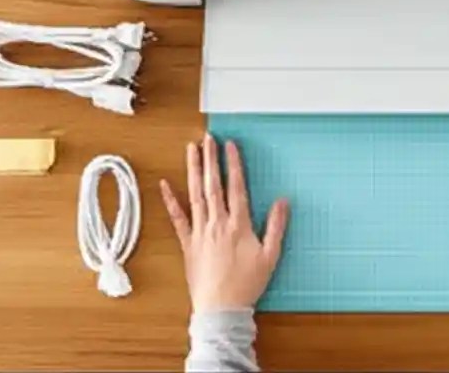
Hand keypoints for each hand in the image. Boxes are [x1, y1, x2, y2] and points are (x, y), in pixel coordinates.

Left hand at [160, 135, 289, 311]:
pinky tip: (165, 185)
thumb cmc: (247, 284)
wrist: (221, 308)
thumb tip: (283, 201)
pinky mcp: (188, 244)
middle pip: (213, 185)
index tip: (230, 146)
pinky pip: (178, 219)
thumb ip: (277, 226)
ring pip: (195, 195)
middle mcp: (217, 223)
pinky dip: (171, 201)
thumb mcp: (270, 255)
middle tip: (208, 139)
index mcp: (238, 225)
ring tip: (191, 150)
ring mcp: (200, 232)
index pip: (236, 187)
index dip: (233, 164)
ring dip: (193, 171)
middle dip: (210, 159)